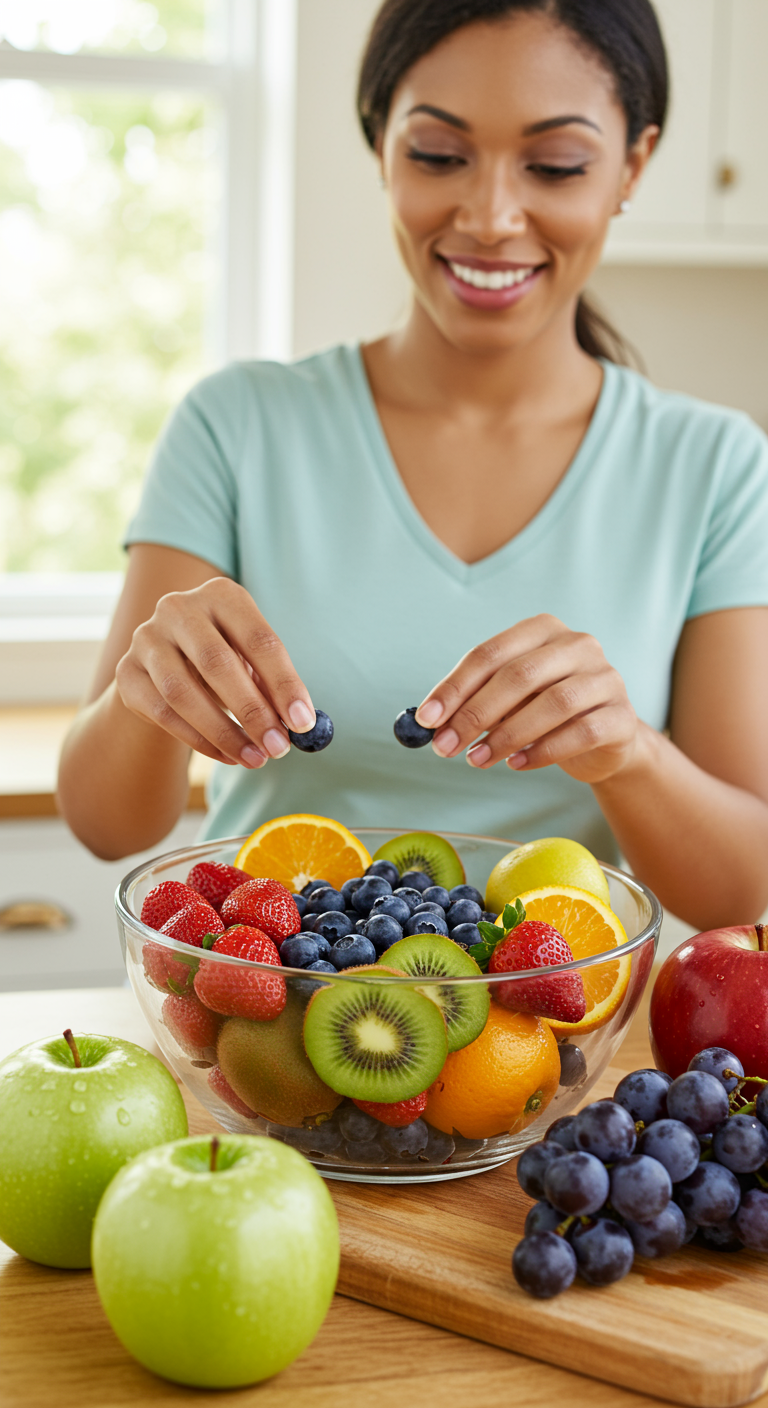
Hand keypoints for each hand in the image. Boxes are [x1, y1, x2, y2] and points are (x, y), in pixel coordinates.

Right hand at [114, 577, 315, 767]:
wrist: (165, 666)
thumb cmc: (224, 661)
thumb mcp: (251, 662)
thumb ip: (272, 685)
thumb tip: (300, 723)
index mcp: (221, 595)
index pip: (259, 639)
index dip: (284, 683)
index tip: (303, 723)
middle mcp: (178, 608)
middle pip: (217, 663)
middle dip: (252, 712)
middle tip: (278, 747)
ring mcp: (146, 638)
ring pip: (182, 693)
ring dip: (224, 732)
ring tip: (254, 758)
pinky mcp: (126, 672)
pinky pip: (163, 713)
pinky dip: (199, 740)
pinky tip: (227, 756)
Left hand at [415, 614, 638, 784]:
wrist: (605, 741)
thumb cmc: (546, 713)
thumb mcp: (509, 700)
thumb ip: (476, 703)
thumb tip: (432, 722)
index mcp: (543, 630)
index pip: (490, 653)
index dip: (455, 687)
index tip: (426, 719)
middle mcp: (578, 645)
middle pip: (519, 676)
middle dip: (475, 714)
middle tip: (445, 747)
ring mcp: (605, 678)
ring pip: (552, 703)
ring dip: (506, 735)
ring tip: (476, 759)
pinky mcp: (621, 715)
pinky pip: (580, 732)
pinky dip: (543, 751)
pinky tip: (516, 764)